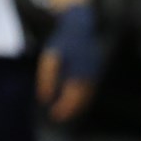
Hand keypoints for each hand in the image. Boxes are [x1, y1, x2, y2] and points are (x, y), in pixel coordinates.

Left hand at [38, 3, 100, 121]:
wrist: (82, 23)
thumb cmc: (65, 40)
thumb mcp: (51, 57)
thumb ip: (47, 78)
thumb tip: (44, 98)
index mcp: (81, 74)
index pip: (73, 99)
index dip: (64, 109)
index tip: (54, 115)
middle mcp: (91, 76)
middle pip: (82, 100)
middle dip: (71, 109)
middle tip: (59, 117)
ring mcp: (95, 72)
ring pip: (88, 95)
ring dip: (77, 104)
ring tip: (66, 110)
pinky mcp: (96, 68)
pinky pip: (90, 87)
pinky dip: (82, 95)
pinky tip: (73, 95)